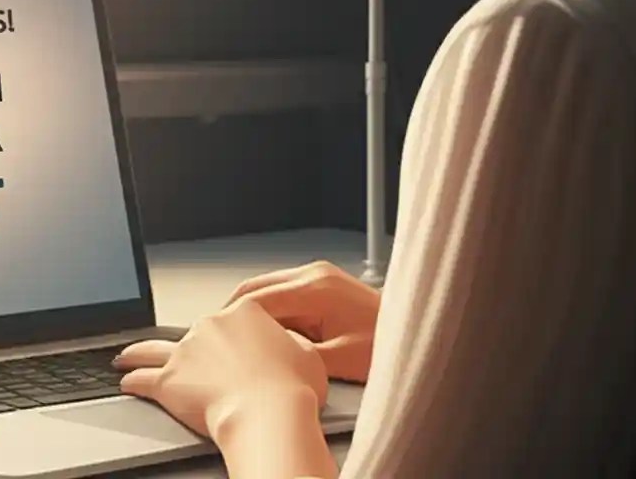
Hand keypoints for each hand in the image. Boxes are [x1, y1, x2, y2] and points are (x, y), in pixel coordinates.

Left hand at [113, 299, 327, 439]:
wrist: (267, 411)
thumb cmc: (290, 389)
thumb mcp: (307, 355)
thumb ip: (291, 344)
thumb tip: (287, 344)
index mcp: (245, 314)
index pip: (233, 319)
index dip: (232, 336)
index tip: (231, 347)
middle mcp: (210, 326)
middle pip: (196, 334)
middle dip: (190, 348)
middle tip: (187, 360)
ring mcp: (186, 351)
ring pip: (156, 349)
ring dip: (138, 353)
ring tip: (125, 356)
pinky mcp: (169, 379)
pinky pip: (143, 378)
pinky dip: (133, 380)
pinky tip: (126, 382)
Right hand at [225, 261, 379, 382]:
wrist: (417, 334)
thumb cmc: (386, 347)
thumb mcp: (338, 361)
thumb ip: (296, 354)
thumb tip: (264, 356)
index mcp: (316, 288)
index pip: (258, 299)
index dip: (233, 320)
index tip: (219, 339)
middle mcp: (314, 274)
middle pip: (256, 288)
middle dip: (235, 313)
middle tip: (218, 339)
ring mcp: (318, 276)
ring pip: (267, 289)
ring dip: (251, 312)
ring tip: (238, 340)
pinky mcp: (322, 284)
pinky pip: (283, 293)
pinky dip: (269, 312)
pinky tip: (267, 335)